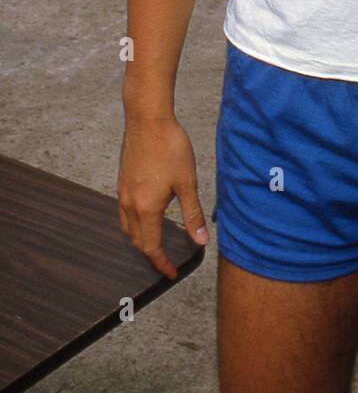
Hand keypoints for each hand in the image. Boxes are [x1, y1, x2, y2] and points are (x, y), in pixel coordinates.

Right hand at [118, 115, 208, 279]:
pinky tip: (147, 217)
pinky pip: (124, 213)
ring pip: (127, 228)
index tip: (170, 273)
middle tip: (165, 262)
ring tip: (156, 244)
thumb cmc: (169, 147)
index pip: (151, 247)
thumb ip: (192, 214)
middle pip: (136, 241)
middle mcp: (129, 204)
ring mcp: (123, 193)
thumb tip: (201, 240)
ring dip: (140, 240)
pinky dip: (134, 225)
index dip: (161, 263)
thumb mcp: (187, 182)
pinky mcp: (122, 182)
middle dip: (150, 255)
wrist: (147, 120)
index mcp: (146, 208)